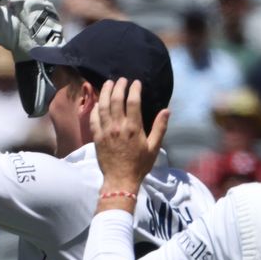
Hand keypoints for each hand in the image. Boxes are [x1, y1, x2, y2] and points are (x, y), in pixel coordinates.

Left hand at [90, 79, 168, 194]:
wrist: (120, 180)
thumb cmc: (139, 165)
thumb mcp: (154, 147)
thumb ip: (160, 127)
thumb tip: (167, 110)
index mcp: (133, 128)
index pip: (133, 101)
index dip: (134, 89)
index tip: (136, 82)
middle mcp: (118, 127)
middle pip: (115, 100)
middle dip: (118, 86)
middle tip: (121, 79)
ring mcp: (105, 131)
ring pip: (102, 106)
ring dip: (105, 93)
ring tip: (107, 84)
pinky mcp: (96, 137)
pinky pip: (93, 119)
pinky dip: (95, 109)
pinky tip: (98, 103)